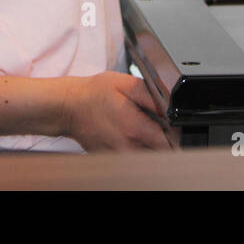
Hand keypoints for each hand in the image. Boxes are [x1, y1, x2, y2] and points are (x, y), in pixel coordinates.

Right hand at [57, 72, 172, 151]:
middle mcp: (128, 148)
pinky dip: (136, 149)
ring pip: (148, 158)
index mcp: (135, 129)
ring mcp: (119, 157)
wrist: (68, 107)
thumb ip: (152, 96)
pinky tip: (128, 134)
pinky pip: (133, 159)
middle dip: (164, 140)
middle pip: (161, 153)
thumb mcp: (125, 84)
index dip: (175, 133)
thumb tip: (170, 106)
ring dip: (150, 146)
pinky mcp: (112, 160)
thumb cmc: (94, 94)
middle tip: (155, 124)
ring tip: (140, 128)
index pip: (170, 143)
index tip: (171, 124)